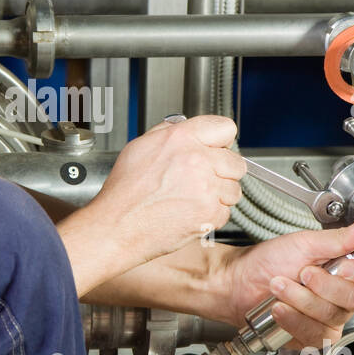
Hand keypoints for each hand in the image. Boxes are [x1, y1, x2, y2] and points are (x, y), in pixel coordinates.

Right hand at [84, 115, 244, 268]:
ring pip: (234, 189)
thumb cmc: (125, 192)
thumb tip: (185, 128)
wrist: (118, 226)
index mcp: (180, 139)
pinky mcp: (210, 214)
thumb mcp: (140, 147)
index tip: (216, 149)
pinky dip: (211, 215)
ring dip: (219, 195)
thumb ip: (169, 133)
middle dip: (222, 171)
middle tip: (202, 179)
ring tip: (193, 198)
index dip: (220, 141)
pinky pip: (225, 212)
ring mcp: (206, 189)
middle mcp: (197, 161)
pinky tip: (190, 212)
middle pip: (236, 161)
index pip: (225, 127)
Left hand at [221, 211, 353, 348]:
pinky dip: (293, 320)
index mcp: (345, 269)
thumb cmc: (266, 261)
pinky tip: (279, 309)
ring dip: (300, 300)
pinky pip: (315, 334)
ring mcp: (328, 318)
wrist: (237, 283)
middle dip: (321, 286)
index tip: (344, 268)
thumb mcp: (304, 243)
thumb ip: (340, 238)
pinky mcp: (312, 336)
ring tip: (279, 286)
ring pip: (331, 316)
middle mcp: (341, 295)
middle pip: (353, 298)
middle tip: (300, 273)